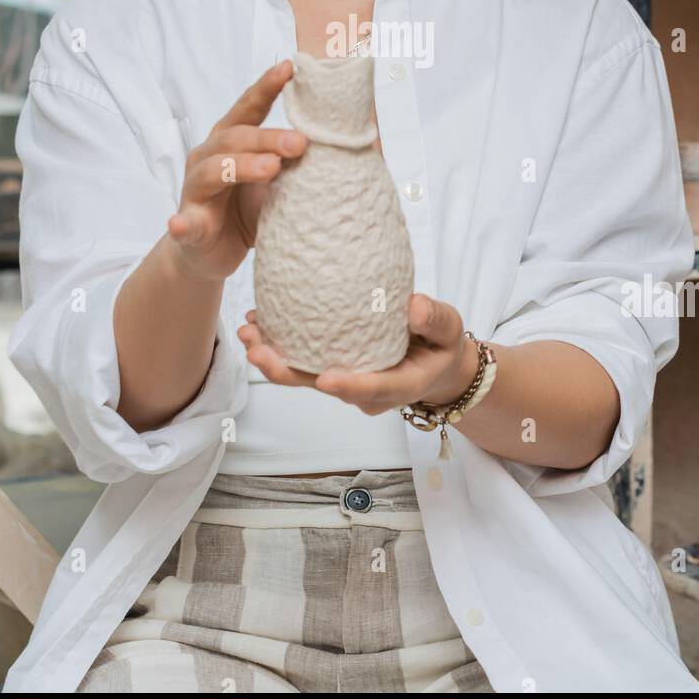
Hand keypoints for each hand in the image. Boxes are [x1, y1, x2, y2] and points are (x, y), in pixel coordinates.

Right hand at [165, 60, 307, 282]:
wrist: (211, 253)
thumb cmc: (245, 208)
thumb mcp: (275, 180)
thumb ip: (294, 160)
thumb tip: (349, 139)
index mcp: (229, 141)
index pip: (248, 108)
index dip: (266, 87)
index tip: (290, 68)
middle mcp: (207, 157)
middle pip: (235, 138)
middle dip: (268, 137)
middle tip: (300, 143)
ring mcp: (194, 190)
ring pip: (212, 171)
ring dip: (241, 167)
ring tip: (271, 168)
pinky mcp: (189, 226)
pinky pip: (184, 222)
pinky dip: (182, 222)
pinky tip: (179, 223)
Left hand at [237, 294, 477, 414]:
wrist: (434, 363)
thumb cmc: (440, 345)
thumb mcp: (450, 330)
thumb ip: (435, 319)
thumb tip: (414, 307)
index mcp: (398, 385)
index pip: (372, 389)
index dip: (348, 386)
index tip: (324, 379)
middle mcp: (365, 392)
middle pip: (323, 387)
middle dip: (287, 372)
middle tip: (259, 351)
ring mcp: (346, 382)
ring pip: (305, 377)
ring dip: (274, 358)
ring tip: (249, 333)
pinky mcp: (332, 369)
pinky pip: (302, 364)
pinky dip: (279, 347)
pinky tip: (258, 326)